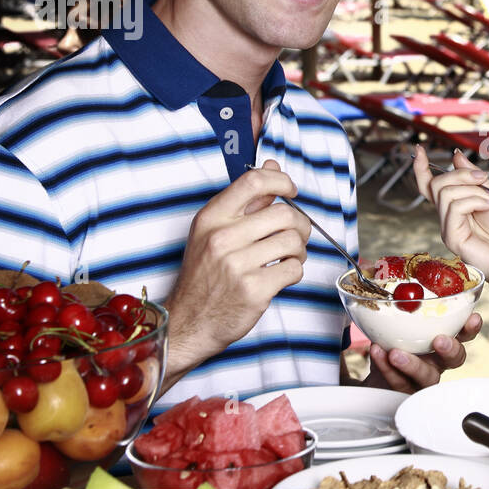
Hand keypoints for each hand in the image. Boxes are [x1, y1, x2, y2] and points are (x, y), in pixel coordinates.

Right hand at [164, 160, 310, 371]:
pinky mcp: (254, 290)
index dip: (282, 181)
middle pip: (285, 214)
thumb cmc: (204, 275)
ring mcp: (237, 265)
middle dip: (299, 225)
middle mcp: (222, 238)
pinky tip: (280, 275)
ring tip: (286, 257)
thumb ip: (246, 200)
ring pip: (294, 241)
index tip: (290, 191)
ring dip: (298, 251)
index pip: (254, 181)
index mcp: (211, 217)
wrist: (189, 321)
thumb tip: (272, 167)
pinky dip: (294, 272)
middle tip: (295, 235)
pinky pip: (294, 269)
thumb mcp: (214, 231)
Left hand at [355, 312, 481, 392]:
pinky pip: (399, 382)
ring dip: (413, 364)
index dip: (471, 327)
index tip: (472, 318)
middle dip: (451, 348)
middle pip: (455, 359)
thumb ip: (395, 301)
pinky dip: (386, 368)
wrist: (373, 374)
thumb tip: (377, 271)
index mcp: (441, 340)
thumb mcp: (395, 319)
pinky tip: (377, 353)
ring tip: (395, 353)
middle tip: (439, 340)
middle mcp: (437, 361)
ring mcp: (421, 379)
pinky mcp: (404, 391)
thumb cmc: (391, 341)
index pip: (463, 334)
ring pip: (427, 376)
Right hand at [412, 147, 488, 278]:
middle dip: (460, 174)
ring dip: (472, 189)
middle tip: (484, 178)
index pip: (429, 186)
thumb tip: (456, 155)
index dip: (421, 168)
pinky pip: (455, 208)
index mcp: (456, 207)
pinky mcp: (452, 238)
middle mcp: (448, 217)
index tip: (419, 149)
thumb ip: (474, 178)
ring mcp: (448, 228)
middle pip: (437, 184)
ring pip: (445, 193)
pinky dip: (474, 200)